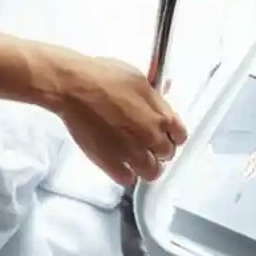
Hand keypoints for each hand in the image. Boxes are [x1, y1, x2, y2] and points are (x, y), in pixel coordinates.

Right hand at [44, 50, 187, 186]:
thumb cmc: (103, 76)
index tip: (165, 135)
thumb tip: (162, 101)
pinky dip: (126, 174)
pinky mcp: (111, 163)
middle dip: (159, 150)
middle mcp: (150, 137)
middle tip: (147, 144)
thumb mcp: (138, 79)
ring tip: (137, 159)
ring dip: (147, 166)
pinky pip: (127, 179)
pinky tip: (121, 165)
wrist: (74, 87)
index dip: (173, 136)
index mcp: (161, 116)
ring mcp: (131, 152)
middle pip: (167, 154)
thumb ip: (154, 98)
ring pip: (151, 172)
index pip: (181, 136)